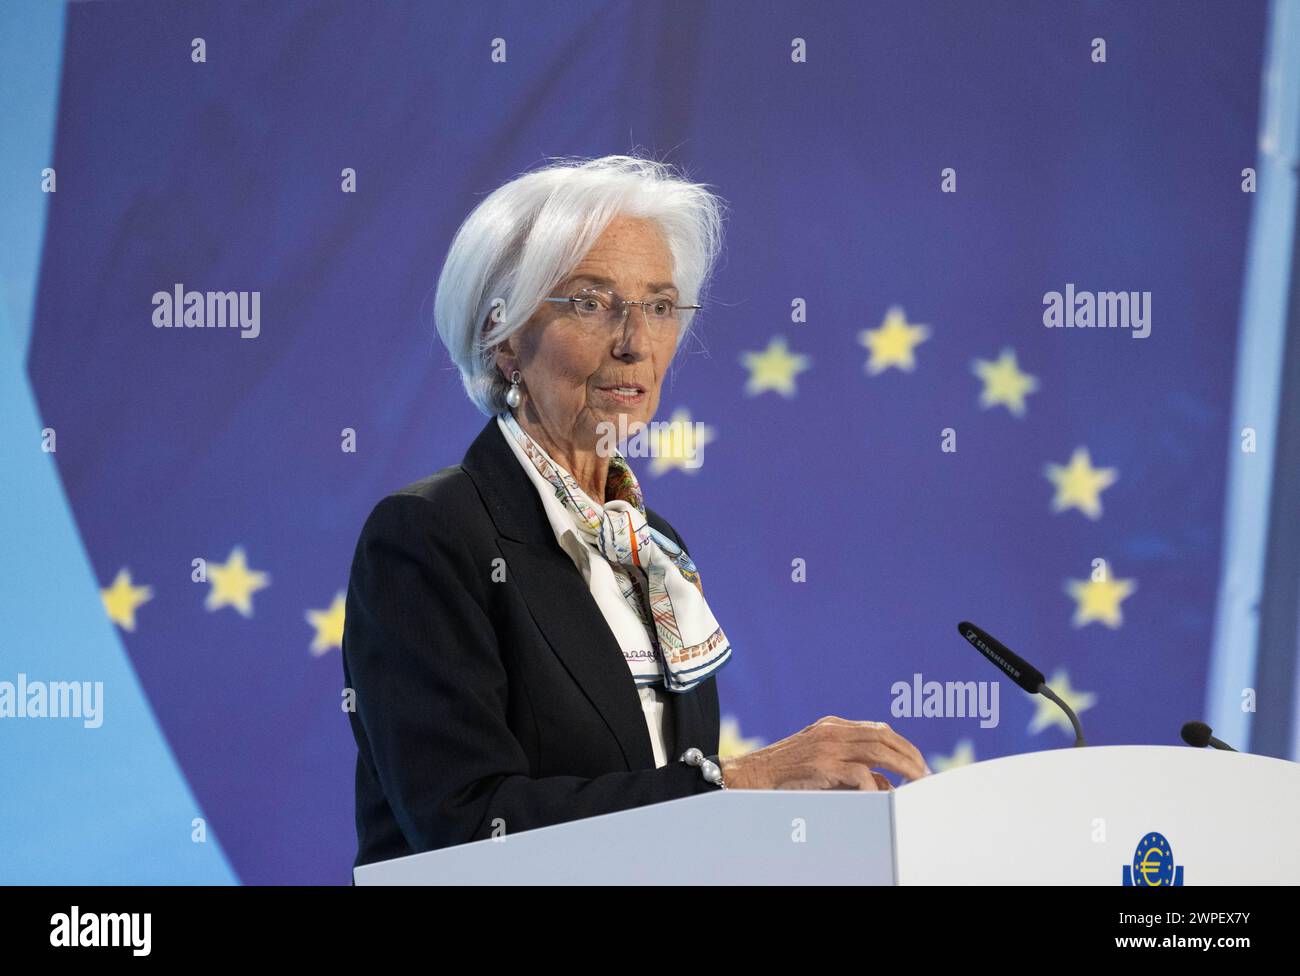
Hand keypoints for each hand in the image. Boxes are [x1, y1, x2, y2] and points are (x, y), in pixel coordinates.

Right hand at [718, 716, 929, 790]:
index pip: (879, 729)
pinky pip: (859, 773)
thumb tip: (882, 782)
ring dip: (903, 767)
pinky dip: (875, 785)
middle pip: (884, 736)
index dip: (903, 745)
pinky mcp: (822, 766)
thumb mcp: (819, 761)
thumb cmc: (785, 775)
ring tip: (917, 782)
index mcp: (832, 726)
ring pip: (878, 751)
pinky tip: (882, 795)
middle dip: (909, 755)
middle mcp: (832, 731)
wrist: (751, 776)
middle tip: (925, 774)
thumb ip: (849, 765)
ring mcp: (828, 747)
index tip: (918, 762)